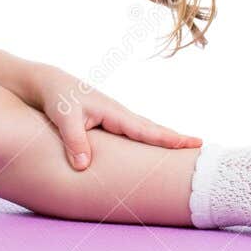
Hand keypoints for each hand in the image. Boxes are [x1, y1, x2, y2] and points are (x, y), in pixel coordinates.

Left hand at [30, 64, 203, 170]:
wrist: (47, 83)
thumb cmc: (57, 97)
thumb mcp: (63, 117)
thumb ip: (74, 141)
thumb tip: (83, 167)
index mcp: (114, 112)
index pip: (147, 130)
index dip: (170, 139)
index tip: (194, 144)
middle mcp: (119, 115)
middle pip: (153, 130)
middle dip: (176, 140)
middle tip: (203, 148)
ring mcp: (115, 120)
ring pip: (145, 133)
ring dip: (164, 141)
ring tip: (187, 152)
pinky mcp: (108, 124)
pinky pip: (133, 136)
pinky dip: (148, 142)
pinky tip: (154, 152)